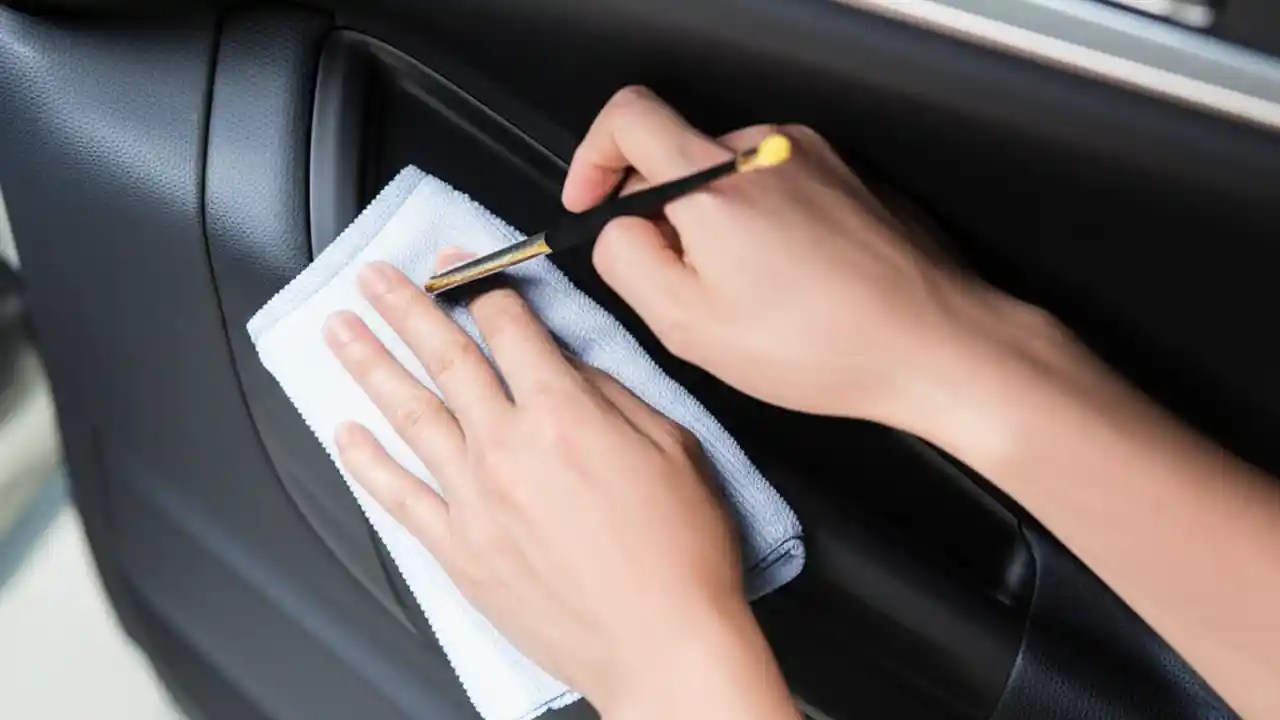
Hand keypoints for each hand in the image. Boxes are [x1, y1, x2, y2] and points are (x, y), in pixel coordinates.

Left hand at [323, 257, 796, 718]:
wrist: (662, 647)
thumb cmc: (681, 555)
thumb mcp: (674, 448)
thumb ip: (613, 396)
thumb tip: (567, 366)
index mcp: (564, 415)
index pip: (508, 330)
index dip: (480, 287)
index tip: (458, 265)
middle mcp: (507, 450)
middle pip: (445, 360)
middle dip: (406, 308)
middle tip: (373, 277)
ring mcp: (474, 502)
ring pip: (409, 416)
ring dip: (371, 366)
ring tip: (341, 331)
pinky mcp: (459, 552)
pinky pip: (398, 496)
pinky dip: (367, 462)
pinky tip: (346, 433)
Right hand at [564, 86, 1011, 423]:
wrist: (934, 342)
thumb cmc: (822, 344)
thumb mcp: (690, 323)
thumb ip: (628, 261)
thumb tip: (615, 226)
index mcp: (717, 180)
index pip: (628, 116)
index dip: (594, 158)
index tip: (594, 202)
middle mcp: (766, 147)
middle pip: (676, 152)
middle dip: (660, 212)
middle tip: (683, 282)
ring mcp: (810, 154)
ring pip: (724, 173)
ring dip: (713, 222)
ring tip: (748, 291)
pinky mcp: (843, 171)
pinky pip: (772, 182)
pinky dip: (758, 222)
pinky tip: (786, 279)